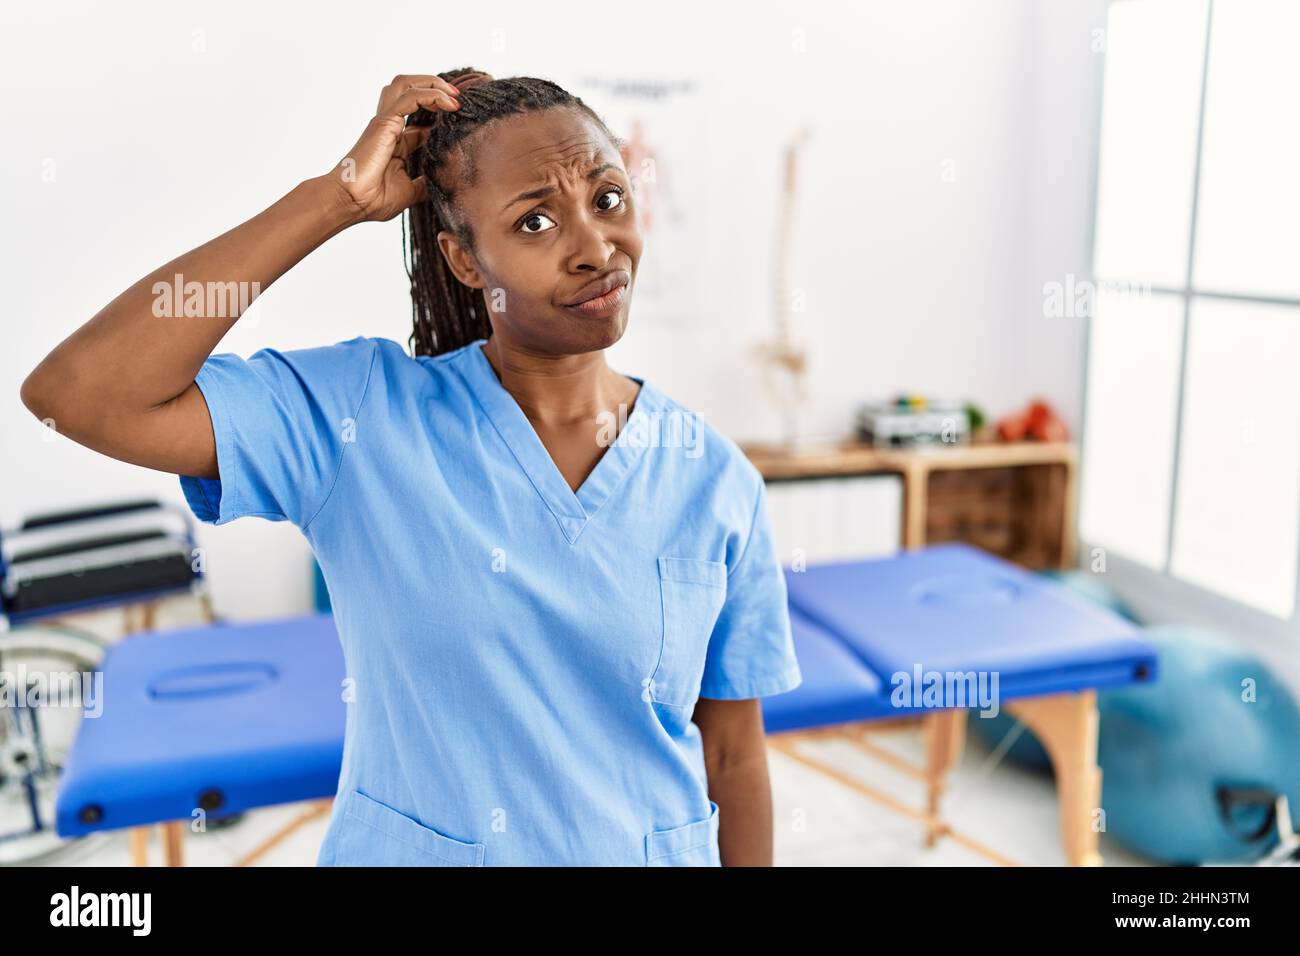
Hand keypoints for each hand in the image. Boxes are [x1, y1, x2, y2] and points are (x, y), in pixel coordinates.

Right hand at [325, 74, 462, 223]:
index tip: (464, 117)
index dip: (442, 112)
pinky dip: (431, 94)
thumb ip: (425, 184)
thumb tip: (442, 185)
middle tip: (459, 98)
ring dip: (433, 83)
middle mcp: (391, 126)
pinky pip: (410, 97)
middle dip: (436, 87)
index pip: (421, 115)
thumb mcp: (410, 192)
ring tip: (454, 94)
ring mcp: (386, 122)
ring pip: (406, 84)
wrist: (351, 203)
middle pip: (410, 89)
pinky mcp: (384, 122)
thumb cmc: (373, 200)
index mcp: (397, 140)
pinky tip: (449, 104)